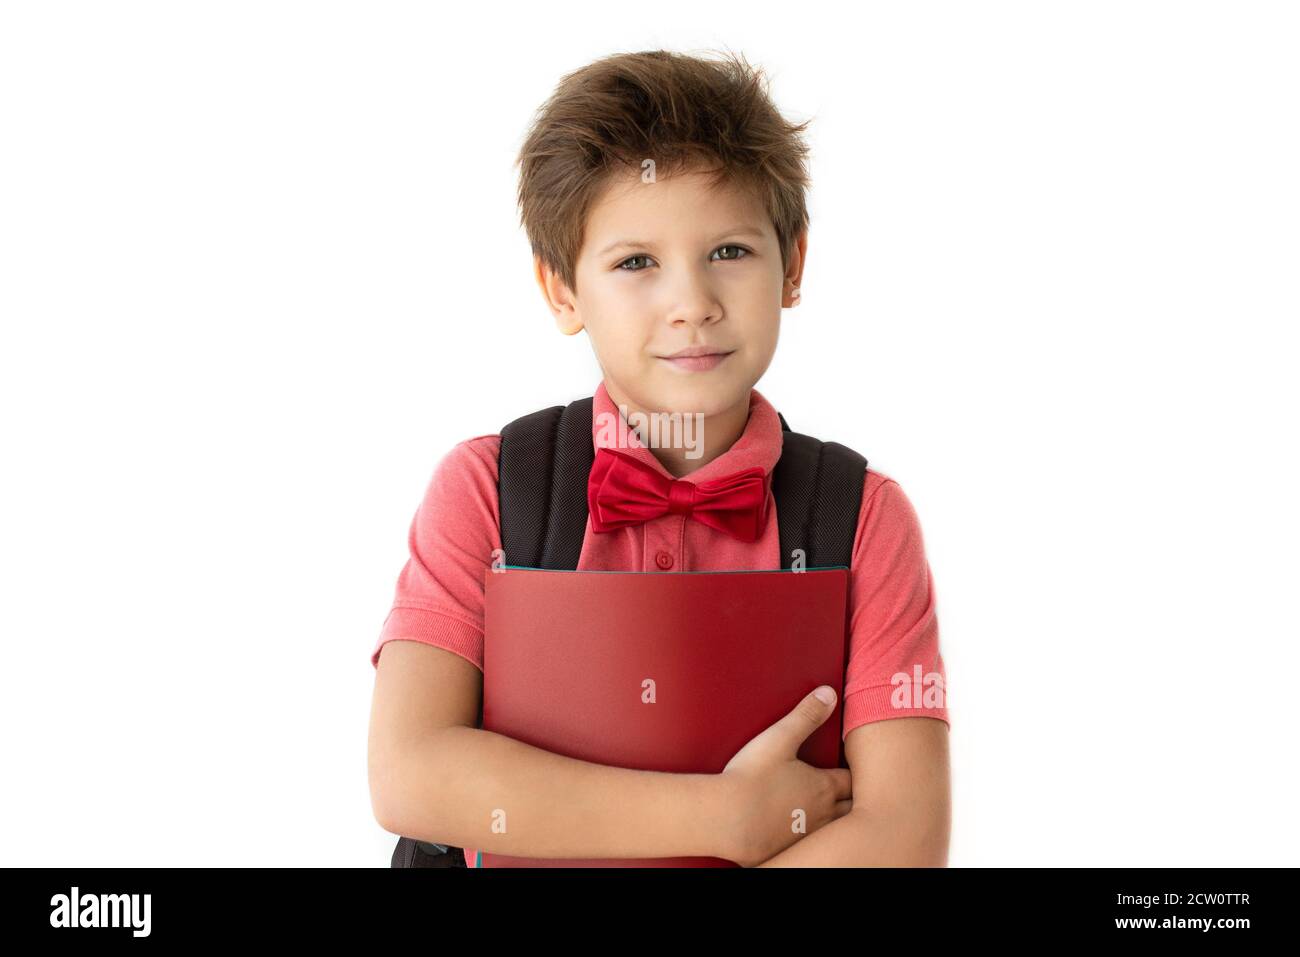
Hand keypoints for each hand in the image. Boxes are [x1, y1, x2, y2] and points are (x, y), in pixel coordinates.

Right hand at [716, 686, 853, 866]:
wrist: (726, 819)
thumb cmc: (752, 778)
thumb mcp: (780, 738)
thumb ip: (806, 715)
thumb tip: (830, 693)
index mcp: (822, 787)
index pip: (851, 781)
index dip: (854, 774)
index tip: (857, 769)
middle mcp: (821, 815)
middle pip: (848, 809)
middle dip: (853, 800)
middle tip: (856, 794)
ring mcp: (805, 837)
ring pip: (832, 831)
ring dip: (836, 822)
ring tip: (835, 816)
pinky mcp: (787, 851)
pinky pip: (807, 848)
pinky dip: (810, 841)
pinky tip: (801, 837)